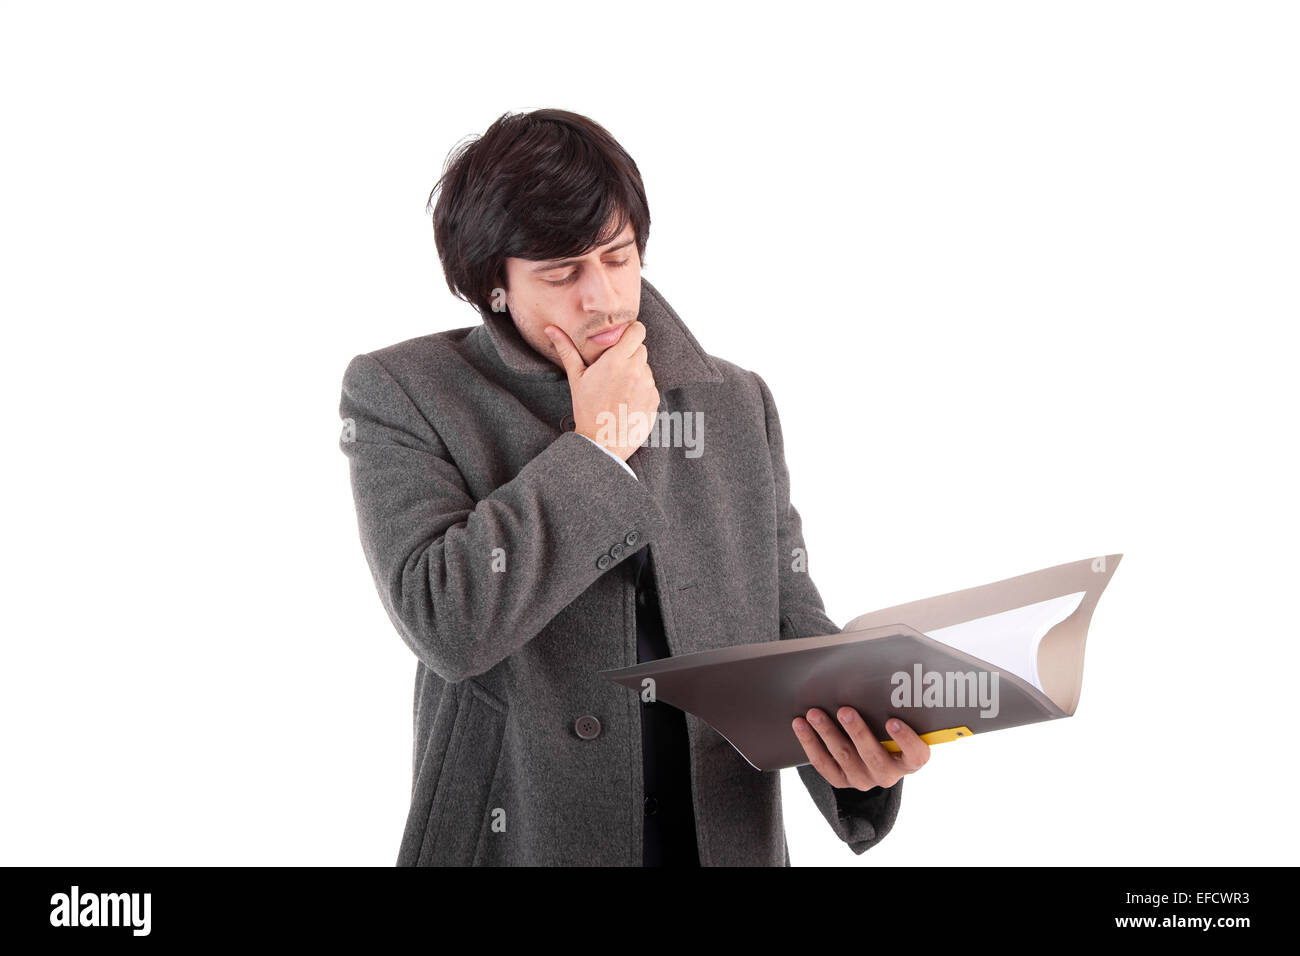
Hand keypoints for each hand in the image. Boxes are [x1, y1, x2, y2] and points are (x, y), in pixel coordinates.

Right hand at [545, 321, 658, 461]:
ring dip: (636, 372)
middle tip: (615, 370)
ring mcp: (647, 385)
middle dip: (630, 354)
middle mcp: (635, 370)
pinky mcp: (655, 399)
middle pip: (641, 348)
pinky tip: (627, 400)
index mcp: (616, 361)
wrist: (602, 443)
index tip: (622, 341)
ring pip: (646, 367)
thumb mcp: (576, 378)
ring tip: (619, 389)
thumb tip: (551, 329)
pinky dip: (642, 389)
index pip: (637, 330)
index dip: (630, 333)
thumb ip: (567, 350)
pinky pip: (651, 385)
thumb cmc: (587, 410)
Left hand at [792, 707, 928, 789]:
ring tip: (815, 713)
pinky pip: (823, 764)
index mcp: (910, 760)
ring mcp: (863, 779)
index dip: (906, 740)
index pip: (916, 755)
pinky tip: (800, 725)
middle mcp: (888, 774)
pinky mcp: (840, 781)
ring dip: (828, 733)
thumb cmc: (886, 724)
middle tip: (845, 710)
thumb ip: (894, 702)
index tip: (892, 720)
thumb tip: (883, 665)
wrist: (870, 750)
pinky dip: (810, 743)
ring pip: (844, 757)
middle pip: (874, 756)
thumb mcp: (897, 718)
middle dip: (857, 732)